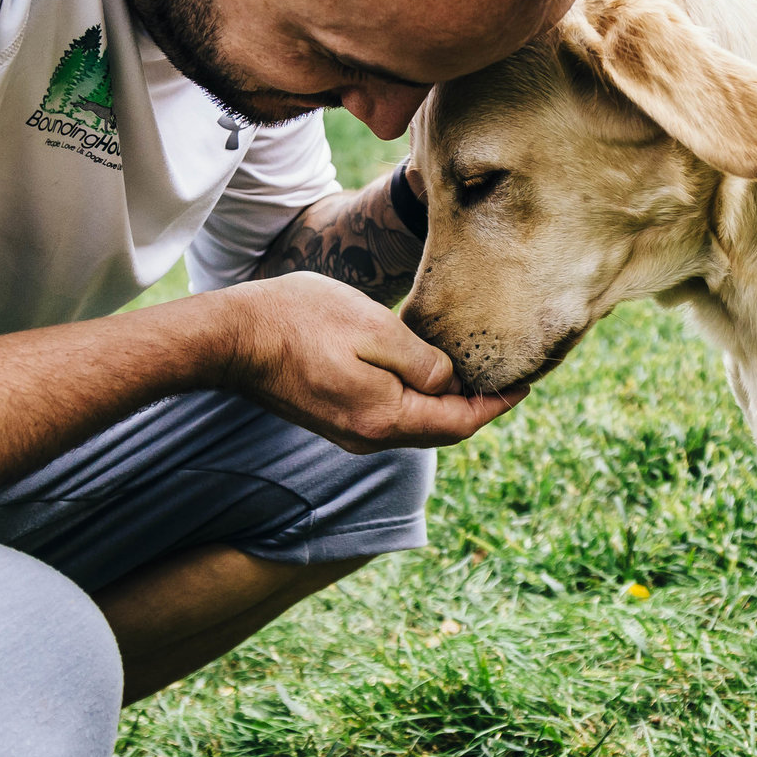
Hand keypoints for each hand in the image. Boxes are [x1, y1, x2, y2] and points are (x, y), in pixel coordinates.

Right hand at [215, 272, 524, 451]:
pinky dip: (419, 402)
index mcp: (386, 417)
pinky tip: (425, 376)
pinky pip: (392, 418)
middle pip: (441, 431)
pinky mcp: (333, 419)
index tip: (526, 385)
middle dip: (477, 408)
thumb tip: (448, 381)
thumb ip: (421, 360)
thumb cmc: (300, 321)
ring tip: (473, 376)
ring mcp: (349, 432)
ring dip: (447, 406)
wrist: (231, 339)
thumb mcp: (373, 328)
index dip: (496, 405)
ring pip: (416, 426)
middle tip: (507, 380)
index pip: (460, 423)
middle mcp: (370, 436)